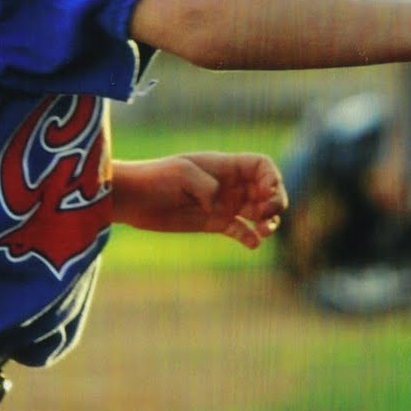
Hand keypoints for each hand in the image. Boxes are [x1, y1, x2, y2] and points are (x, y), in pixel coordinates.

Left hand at [111, 153, 287, 248]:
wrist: (134, 198)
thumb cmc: (156, 178)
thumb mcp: (181, 173)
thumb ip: (206, 185)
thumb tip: (220, 202)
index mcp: (225, 166)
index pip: (262, 166)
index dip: (273, 179)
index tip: (265, 194)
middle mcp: (229, 184)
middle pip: (267, 189)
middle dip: (276, 202)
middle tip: (265, 216)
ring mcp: (223, 204)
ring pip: (258, 212)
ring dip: (268, 221)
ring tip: (263, 231)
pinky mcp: (214, 223)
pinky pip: (241, 230)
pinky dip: (250, 237)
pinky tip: (251, 243)